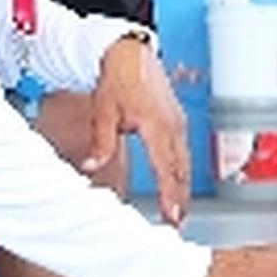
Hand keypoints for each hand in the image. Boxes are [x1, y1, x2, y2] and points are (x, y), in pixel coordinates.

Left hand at [85, 34, 188, 225]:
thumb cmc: (118, 78)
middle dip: (180, 198)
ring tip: (179, 210)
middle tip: (177, 222)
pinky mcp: (177, 121)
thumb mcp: (104, 111)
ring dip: (183, 187)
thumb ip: (101, 142)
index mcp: (157, 125)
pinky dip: (182, 172)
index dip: (169, 194)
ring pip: (185, 163)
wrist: (130, 53)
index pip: (166, 168)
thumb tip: (91, 167)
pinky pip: (183, 152)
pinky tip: (177, 183)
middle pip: (182, 170)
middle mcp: (173, 126)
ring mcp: (178, 124)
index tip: (170, 215)